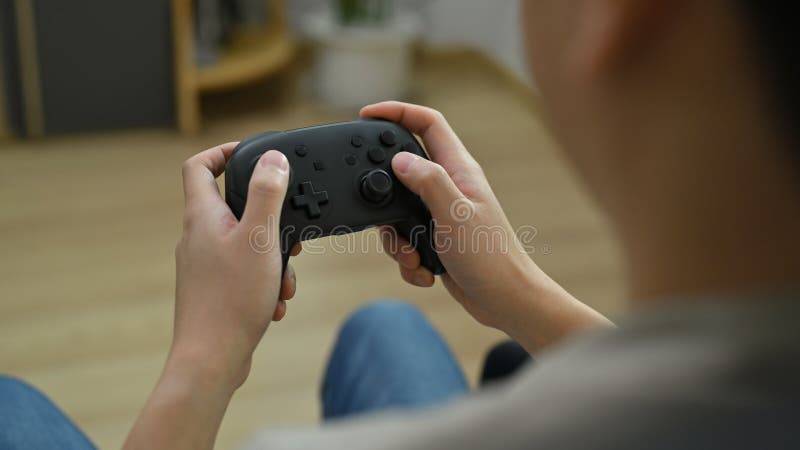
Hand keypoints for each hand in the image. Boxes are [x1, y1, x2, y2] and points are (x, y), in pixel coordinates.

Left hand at [172, 143, 297, 388]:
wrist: (211, 359)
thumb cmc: (231, 300)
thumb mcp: (259, 237)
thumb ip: (266, 194)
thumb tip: (272, 158)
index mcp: (203, 216)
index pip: (200, 166)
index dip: (223, 151)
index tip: (252, 153)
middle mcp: (198, 237)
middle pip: (233, 206)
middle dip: (269, 218)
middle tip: (288, 232)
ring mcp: (204, 264)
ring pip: (245, 244)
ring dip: (272, 258)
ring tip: (282, 280)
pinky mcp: (214, 289)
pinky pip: (244, 273)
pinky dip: (264, 281)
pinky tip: (273, 301)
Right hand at [363, 102, 610, 350]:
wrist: (505, 301)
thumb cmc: (490, 257)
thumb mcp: (454, 213)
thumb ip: (427, 181)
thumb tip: (399, 159)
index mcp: (459, 170)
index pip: (427, 123)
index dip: (398, 112)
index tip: (368, 115)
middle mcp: (450, 186)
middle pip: (403, 169)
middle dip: (385, 194)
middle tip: (377, 209)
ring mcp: (442, 213)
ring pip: (399, 211)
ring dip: (397, 238)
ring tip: (413, 256)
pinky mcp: (436, 238)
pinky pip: (406, 239)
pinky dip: (408, 259)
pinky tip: (424, 270)